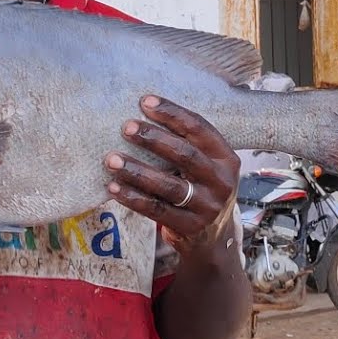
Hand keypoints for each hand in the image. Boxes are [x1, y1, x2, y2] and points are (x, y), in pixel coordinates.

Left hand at [104, 95, 239, 255]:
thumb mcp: (205, 165)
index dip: (172, 113)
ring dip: (137, 170)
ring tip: (111, 159)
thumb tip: (142, 112)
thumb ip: (186, 144)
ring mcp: (208, 207)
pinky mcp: (191, 228)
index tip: (145, 101)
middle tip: (126, 127)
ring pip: (169, 185)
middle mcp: (221, 181)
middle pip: (185, 154)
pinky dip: (133, 197)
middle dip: (154, 139)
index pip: (199, 128)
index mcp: (226, 158)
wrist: (213, 237)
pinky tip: (113, 186)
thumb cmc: (199, 188)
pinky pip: (157, 210)